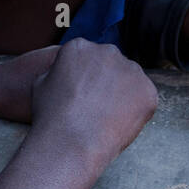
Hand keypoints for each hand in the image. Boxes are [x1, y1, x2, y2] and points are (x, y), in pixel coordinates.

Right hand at [30, 39, 156, 165]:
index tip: (81, 93)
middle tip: (96, 106)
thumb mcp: (40, 83)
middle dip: (106, 80)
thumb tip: (68, 72)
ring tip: (106, 117)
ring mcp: (130, 70)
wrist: (71, 142)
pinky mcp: (148, 90)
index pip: (88, 56)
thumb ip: (60, 71)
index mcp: (79, 46)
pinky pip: (144, 97)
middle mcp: (107, 51)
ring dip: (122, 93)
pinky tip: (118, 122)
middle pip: (111, 63)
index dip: (84, 77)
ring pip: (130, 79)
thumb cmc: (51, 116)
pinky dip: (136, 109)